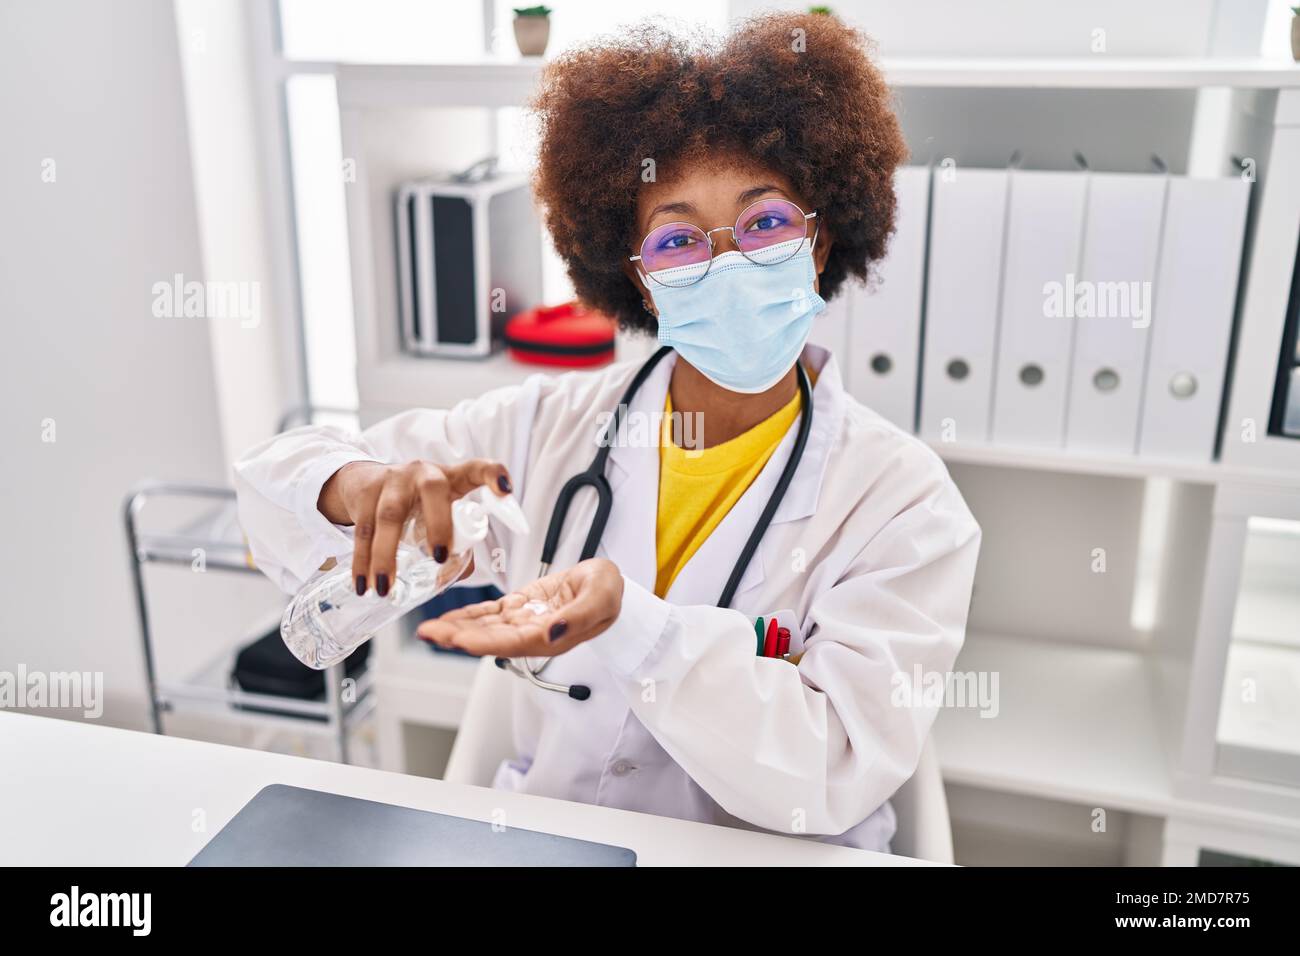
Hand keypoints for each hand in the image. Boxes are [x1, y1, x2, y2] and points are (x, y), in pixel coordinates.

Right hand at [318, 458, 511, 596]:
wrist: (365, 481)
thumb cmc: (417, 503)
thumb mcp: (440, 512)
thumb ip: (457, 540)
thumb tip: (461, 572)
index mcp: (451, 478)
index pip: (476, 469)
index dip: (493, 475)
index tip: (505, 489)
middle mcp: (423, 473)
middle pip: (432, 491)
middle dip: (437, 524)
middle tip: (439, 558)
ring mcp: (392, 480)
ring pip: (389, 516)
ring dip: (386, 556)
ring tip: (385, 588)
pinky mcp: (365, 493)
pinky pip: (363, 530)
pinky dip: (361, 561)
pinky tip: (362, 584)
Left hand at [416, 558, 623, 657]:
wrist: (607, 583)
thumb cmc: (609, 592)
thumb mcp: (601, 598)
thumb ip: (579, 617)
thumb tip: (552, 632)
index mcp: (551, 636)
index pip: (512, 643)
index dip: (482, 642)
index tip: (457, 640)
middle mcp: (532, 634)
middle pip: (489, 639)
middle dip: (457, 637)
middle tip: (428, 634)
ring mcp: (524, 621)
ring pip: (484, 627)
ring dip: (456, 628)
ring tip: (428, 629)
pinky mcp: (519, 606)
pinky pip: (490, 613)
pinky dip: (468, 615)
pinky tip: (448, 618)